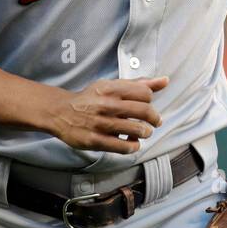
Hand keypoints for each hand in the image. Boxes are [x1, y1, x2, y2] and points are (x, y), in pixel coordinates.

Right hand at [43, 76, 167, 153]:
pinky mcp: (94, 140)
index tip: (147, 105)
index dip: (150, 100)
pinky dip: (133, 146)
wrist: (61, 112)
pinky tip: (131, 143)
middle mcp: (106, 104)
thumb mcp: (112, 85)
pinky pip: (123, 147)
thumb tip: (164, 81)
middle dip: (154, 119)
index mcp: (111, 88)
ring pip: (136, 130)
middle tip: (154, 122)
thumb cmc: (91, 98)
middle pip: (144, 111)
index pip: (145, 93)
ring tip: (143, 133)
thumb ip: (138, 84)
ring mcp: (100, 123)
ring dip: (145, 133)